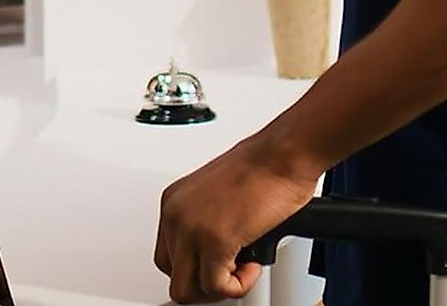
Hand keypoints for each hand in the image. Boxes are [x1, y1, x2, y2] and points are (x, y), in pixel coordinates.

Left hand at [154, 132, 318, 302]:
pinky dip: (239, 286)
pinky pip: (216, 287)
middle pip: (173, 275)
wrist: (279, 157)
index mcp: (174, 202)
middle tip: (230, 274)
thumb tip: (209, 256)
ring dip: (219, 289)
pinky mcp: (215, 240)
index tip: (217, 268)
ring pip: (186, 289)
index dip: (195, 270)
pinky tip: (253, 265)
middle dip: (204, 284)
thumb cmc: (259, 171)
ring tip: (242, 268)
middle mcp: (176, 214)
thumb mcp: (215, 198)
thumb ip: (204, 223)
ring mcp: (192, 227)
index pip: (167, 256)